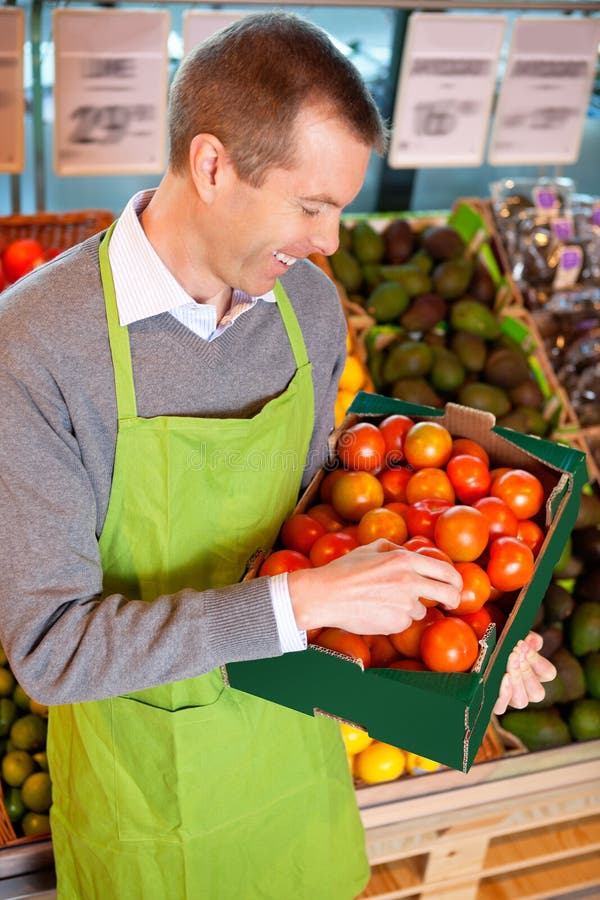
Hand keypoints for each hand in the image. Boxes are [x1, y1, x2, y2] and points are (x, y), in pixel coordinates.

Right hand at [288, 539, 462, 635]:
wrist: (326, 595)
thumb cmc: (344, 570)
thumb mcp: (370, 549)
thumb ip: (394, 548)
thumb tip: (410, 553)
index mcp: (405, 560)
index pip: (446, 571)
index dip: (455, 580)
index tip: (455, 586)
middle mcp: (410, 581)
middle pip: (448, 594)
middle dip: (453, 599)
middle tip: (450, 603)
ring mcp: (405, 605)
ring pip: (420, 610)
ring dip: (410, 608)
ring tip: (384, 602)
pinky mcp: (396, 623)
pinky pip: (404, 622)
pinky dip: (395, 619)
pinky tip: (376, 612)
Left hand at [493, 632, 556, 714]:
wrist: (472, 644)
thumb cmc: (495, 638)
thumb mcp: (512, 633)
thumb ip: (527, 637)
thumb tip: (531, 641)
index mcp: (534, 672)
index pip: (548, 673)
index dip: (537, 660)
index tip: (521, 644)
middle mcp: (525, 689)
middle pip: (537, 692)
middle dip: (525, 670)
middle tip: (514, 652)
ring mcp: (509, 699)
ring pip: (521, 701)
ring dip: (516, 680)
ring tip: (507, 663)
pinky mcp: (492, 703)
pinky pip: (501, 707)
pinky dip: (504, 694)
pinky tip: (502, 678)